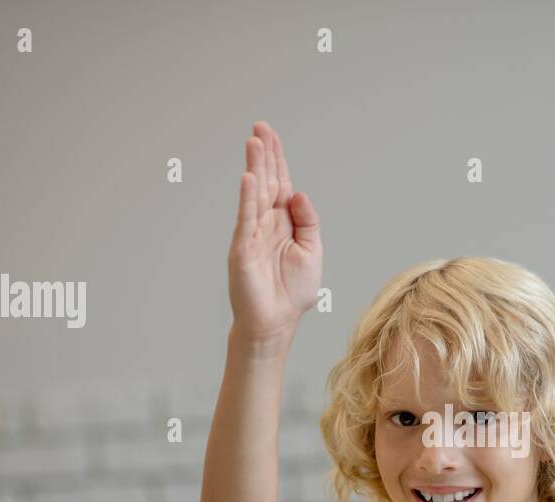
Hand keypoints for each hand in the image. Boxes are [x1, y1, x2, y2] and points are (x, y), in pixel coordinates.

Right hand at [227, 120, 322, 344]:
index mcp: (284, 221)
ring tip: (253, 142)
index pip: (280, 183)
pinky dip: (247, 199)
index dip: (276, 159)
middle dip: (263, 154)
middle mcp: (266, 222)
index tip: (270, 134)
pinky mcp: (242, 248)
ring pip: (254, 194)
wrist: (276, 322)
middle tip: (259, 127)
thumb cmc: (293, 291)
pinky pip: (246, 219)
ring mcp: (252, 233)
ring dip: (254, 167)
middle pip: (265, 180)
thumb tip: (298, 193)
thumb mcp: (312, 251)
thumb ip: (308, 221)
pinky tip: (249, 180)